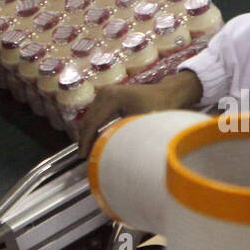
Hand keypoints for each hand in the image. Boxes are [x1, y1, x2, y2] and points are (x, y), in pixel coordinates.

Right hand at [76, 70, 202, 156]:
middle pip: (87, 119)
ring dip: (88, 133)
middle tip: (84, 156)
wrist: (167, 94)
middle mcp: (105, 93)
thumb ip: (121, 135)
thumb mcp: (140, 123)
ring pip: (90, 116)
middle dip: (84, 138)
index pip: (91, 122)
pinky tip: (96, 139)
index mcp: (111, 97)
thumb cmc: (158, 108)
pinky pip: (96, 113)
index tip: (83, 156)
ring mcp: (105, 92)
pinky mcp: (108, 96)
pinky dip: (94, 127)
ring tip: (89, 150)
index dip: (85, 140)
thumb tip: (105, 152)